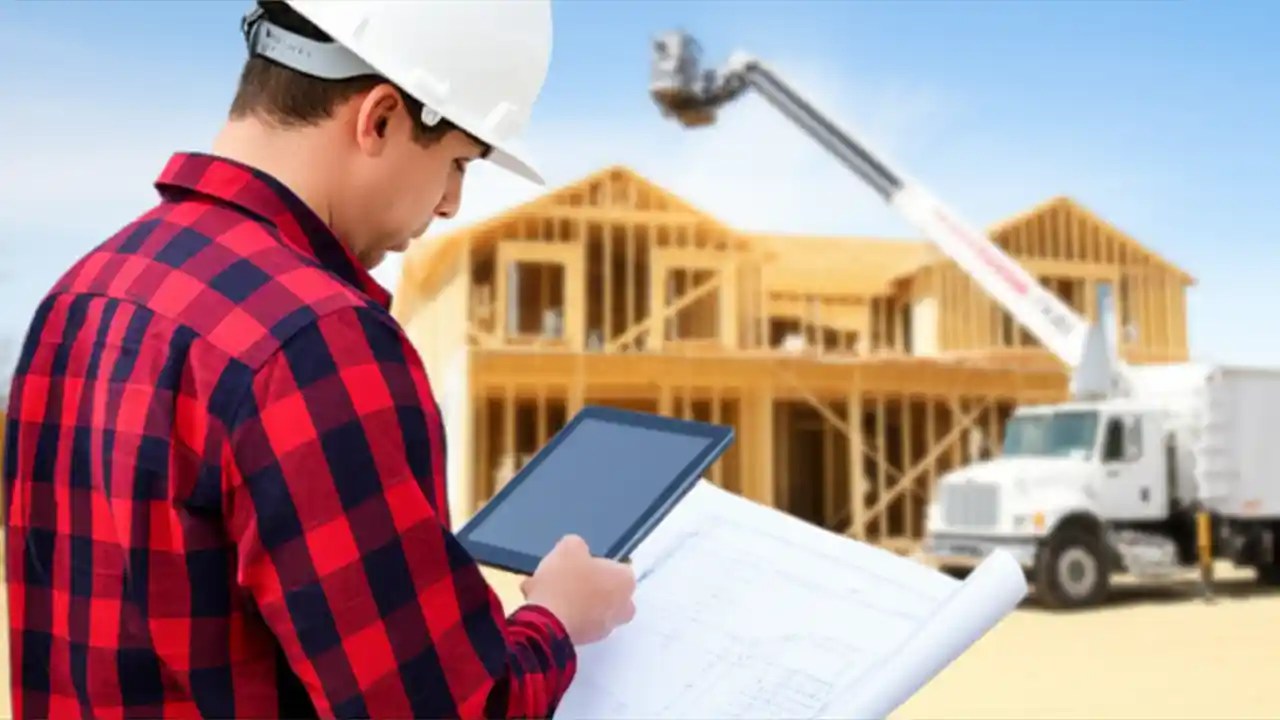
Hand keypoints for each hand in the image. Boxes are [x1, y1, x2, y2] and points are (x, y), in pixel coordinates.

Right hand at [521, 534, 636, 644]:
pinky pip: (571, 621)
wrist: (547, 623)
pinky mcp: (584, 641)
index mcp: (625, 582)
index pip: (616, 568)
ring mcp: (603, 628)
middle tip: (560, 577)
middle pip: (601, 590)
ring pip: (583, 606)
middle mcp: (622, 608)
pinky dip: (556, 613)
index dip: (594, 563)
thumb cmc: (566, 580)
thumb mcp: (569, 547)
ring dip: (564, 598)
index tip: (575, 562)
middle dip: (582, 584)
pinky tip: (535, 604)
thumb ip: (577, 546)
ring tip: (538, 588)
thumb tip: (577, 551)